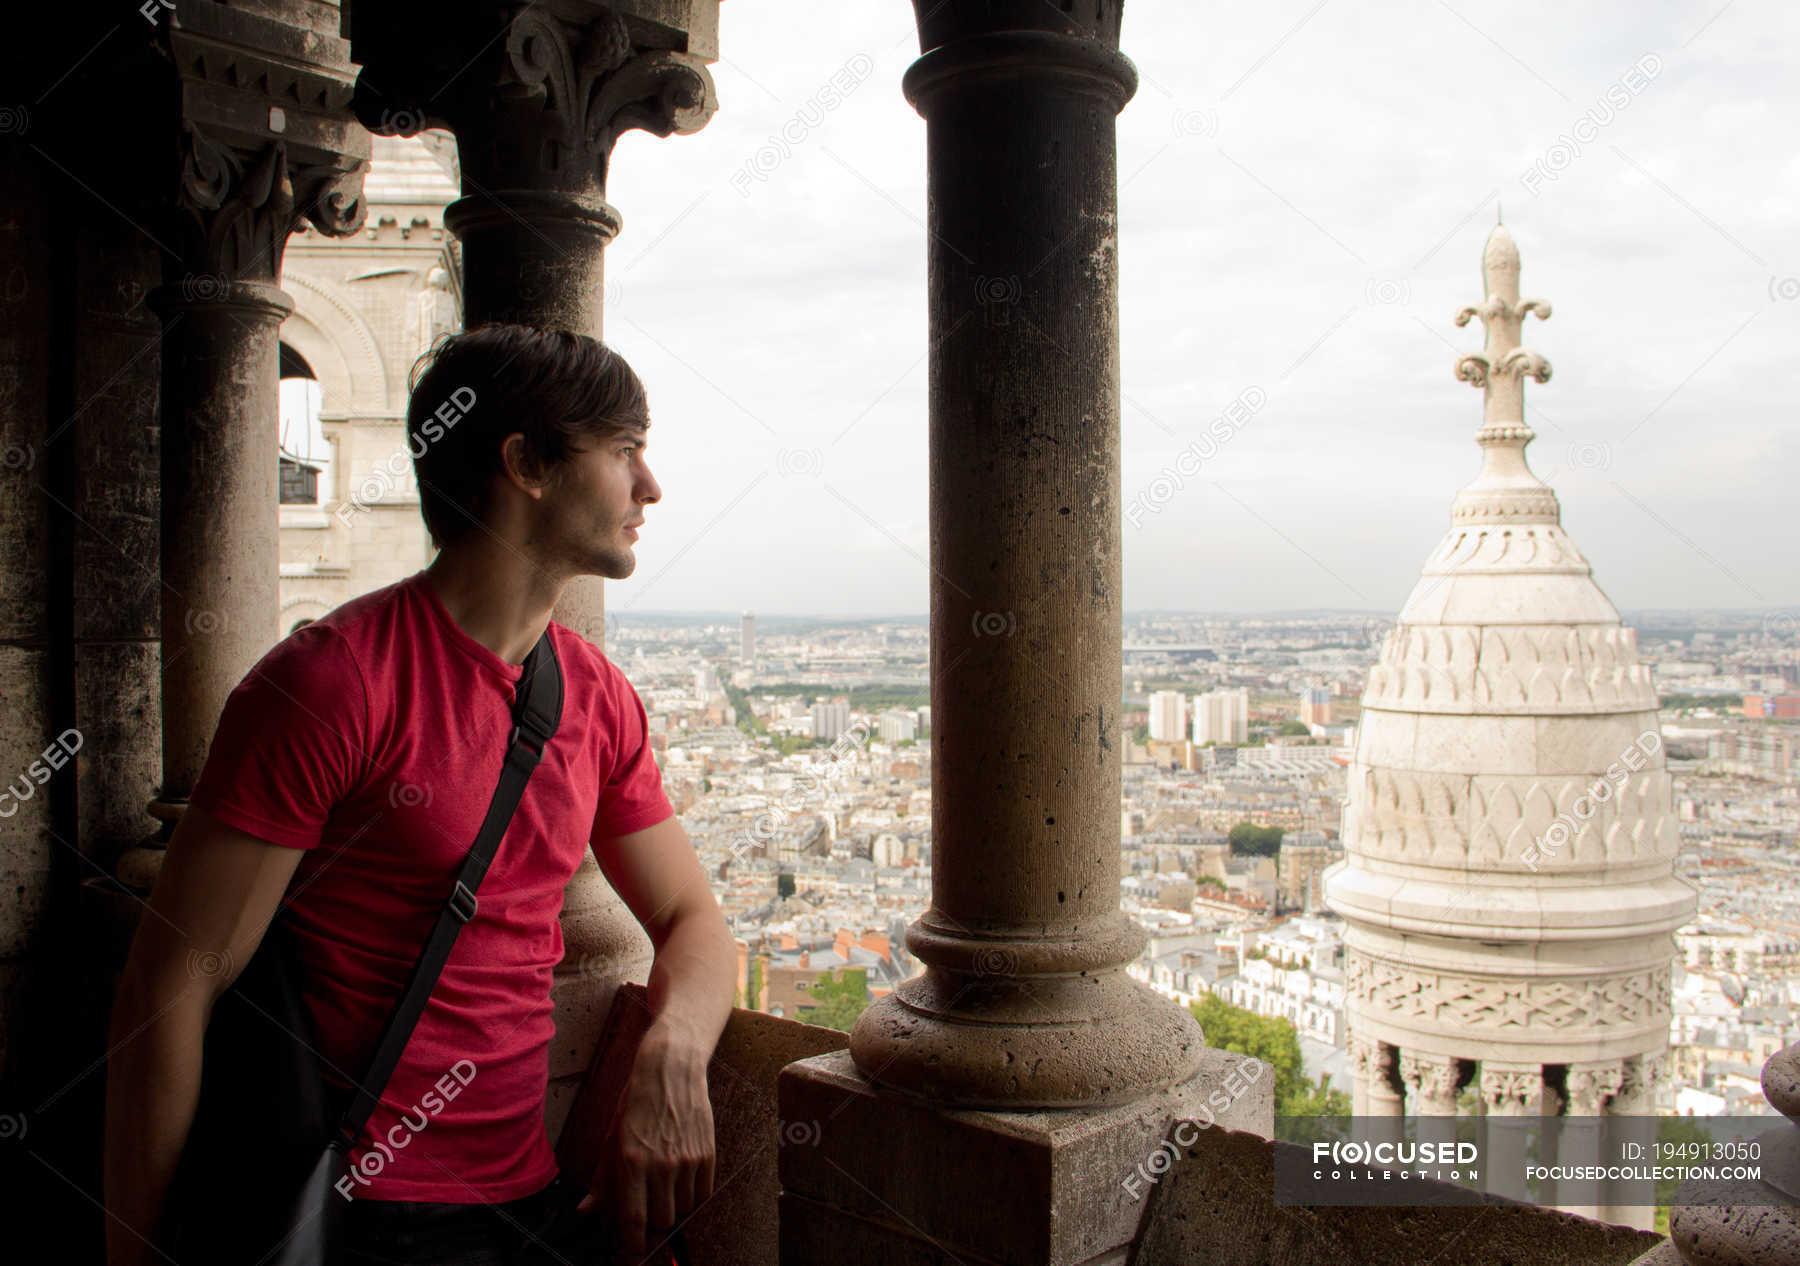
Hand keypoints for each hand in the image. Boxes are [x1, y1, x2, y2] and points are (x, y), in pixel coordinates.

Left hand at [580, 1021, 715, 1257]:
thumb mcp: (612, 1137)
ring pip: (683, 1210)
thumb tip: (586, 1209)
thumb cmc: (637, 1101)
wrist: (671, 1069)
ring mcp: (687, 1161)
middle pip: (661, 1222)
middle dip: (651, 1226)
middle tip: (645, 1218)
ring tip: (662, 1193)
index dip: (631, 1249)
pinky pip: (702, 1195)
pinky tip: (681, 1184)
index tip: (629, 1258)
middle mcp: (661, 1166)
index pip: (634, 1222)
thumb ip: (603, 1179)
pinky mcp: (706, 1155)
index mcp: (631, 1162)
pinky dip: (691, 1198)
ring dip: (671, 1210)